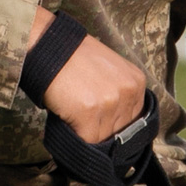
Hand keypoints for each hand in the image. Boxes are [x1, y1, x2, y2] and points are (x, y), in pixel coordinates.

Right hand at [27, 6, 144, 141]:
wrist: (49, 45)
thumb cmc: (73, 57)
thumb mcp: (109, 70)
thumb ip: (118, 94)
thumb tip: (117, 127)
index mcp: (136, 81)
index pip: (133, 121)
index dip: (113, 126)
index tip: (99, 124)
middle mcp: (128, 91)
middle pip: (119, 132)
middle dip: (100, 130)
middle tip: (82, 117)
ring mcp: (110, 101)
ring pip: (102, 138)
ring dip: (85, 133)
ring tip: (72, 114)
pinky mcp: (89, 111)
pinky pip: (86, 140)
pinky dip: (73, 136)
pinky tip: (66, 119)